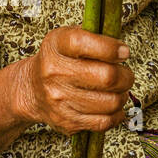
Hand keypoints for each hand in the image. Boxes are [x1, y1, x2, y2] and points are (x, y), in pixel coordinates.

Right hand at [15, 26, 134, 134]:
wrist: (31, 89)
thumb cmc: (59, 61)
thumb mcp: (67, 38)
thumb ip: (94, 36)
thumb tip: (122, 48)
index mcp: (56, 46)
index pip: (84, 43)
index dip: (111, 48)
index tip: (124, 52)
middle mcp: (54, 73)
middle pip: (106, 77)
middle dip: (126, 76)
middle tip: (125, 74)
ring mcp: (60, 99)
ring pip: (111, 102)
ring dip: (122, 95)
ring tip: (118, 90)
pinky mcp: (67, 121)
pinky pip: (104, 122)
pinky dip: (116, 114)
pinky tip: (113, 106)